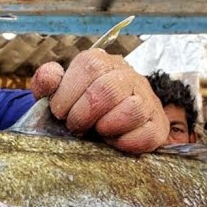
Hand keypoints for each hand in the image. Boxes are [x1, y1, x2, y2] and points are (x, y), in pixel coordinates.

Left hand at [30, 49, 167, 153]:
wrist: (106, 130)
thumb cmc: (80, 109)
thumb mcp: (59, 93)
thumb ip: (48, 82)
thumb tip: (49, 78)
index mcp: (102, 63)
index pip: (89, 66)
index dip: (68, 94)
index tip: (59, 112)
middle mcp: (128, 76)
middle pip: (108, 89)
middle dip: (83, 115)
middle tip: (76, 126)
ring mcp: (147, 100)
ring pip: (132, 109)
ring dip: (106, 127)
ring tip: (97, 131)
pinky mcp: (158, 126)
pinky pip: (145, 135)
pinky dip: (125, 143)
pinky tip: (114, 141)